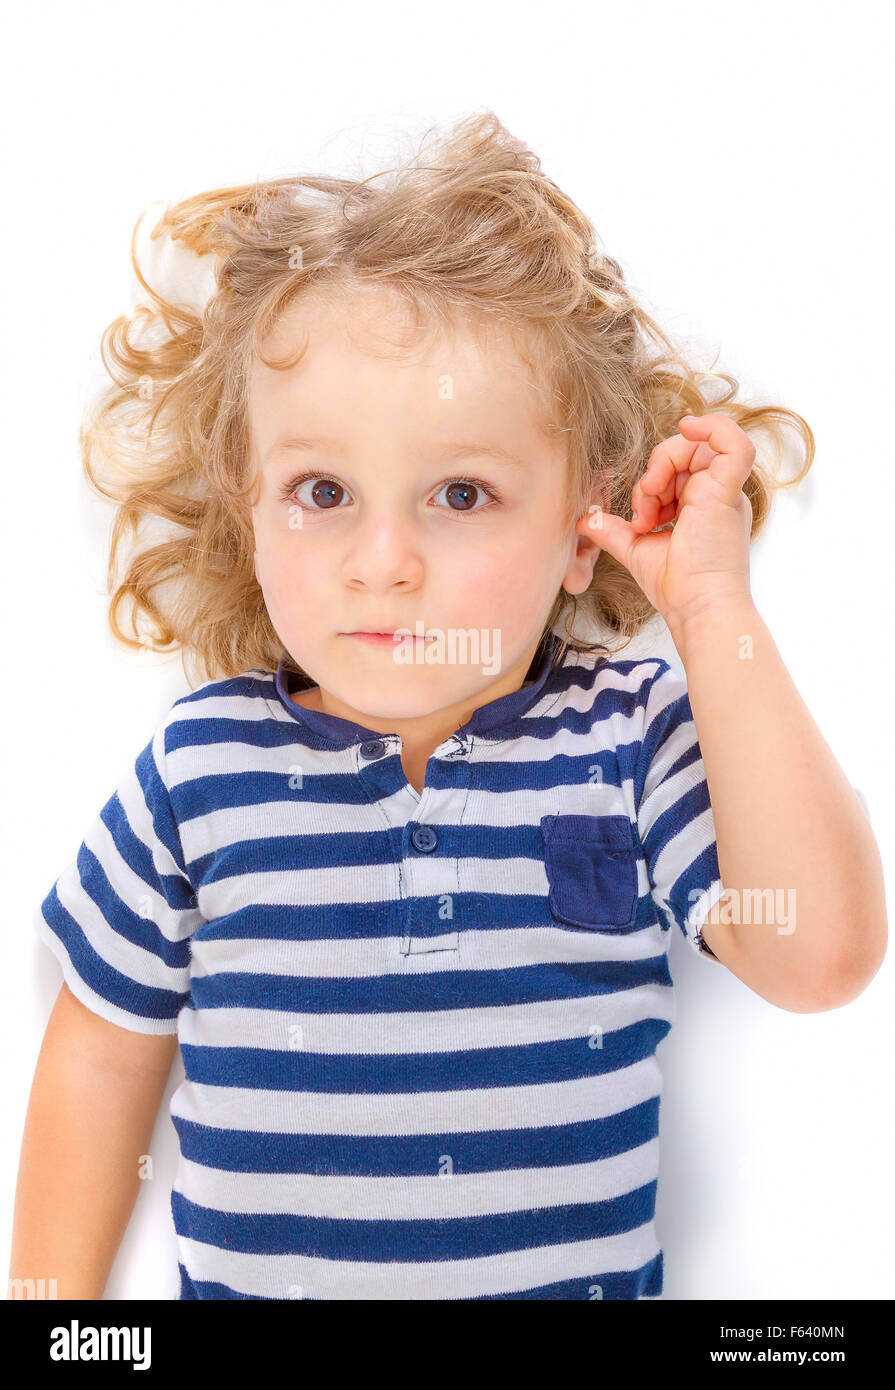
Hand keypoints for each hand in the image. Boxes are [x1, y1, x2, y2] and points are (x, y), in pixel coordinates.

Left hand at [578, 412, 755, 628]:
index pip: (677, 468)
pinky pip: (733, 442)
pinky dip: (712, 428)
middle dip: (654, 473)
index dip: (651, 482)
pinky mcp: (729, 491)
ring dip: (664, 463)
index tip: (640, 520)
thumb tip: (586, 521)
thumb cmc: (676, 587)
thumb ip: (613, 531)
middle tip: (643, 514)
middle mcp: (718, 494)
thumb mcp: (637, 549)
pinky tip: (688, 429)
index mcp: (703, 505)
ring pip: (697, 444)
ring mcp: (726, 492)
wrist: (695, 607)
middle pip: (684, 452)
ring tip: (652, 501)